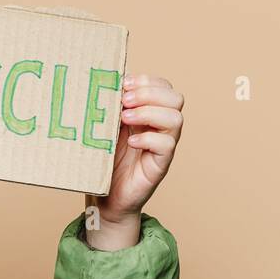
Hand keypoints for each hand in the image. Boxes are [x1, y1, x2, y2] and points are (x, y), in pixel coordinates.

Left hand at [85, 74, 183, 226]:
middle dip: (150, 94)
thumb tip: (105, 83)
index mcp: (149, 112)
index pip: (163, 86)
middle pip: (176, 99)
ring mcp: (163, 146)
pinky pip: (167, 145)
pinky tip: (131, 142)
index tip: (124, 84)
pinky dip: (148, 139)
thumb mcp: (105, 127)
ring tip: (126, 119)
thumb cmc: (104, 160)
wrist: (105, 197)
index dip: (147, 81)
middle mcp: (160, 127)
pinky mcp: (160, 164)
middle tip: (124, 102)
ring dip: (149, 113)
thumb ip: (110, 107)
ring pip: (175, 119)